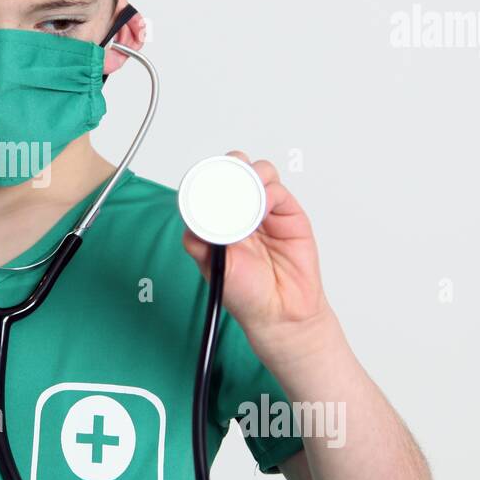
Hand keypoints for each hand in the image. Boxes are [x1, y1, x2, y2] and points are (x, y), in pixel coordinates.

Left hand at [181, 151, 332, 353]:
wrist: (281, 313)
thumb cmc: (245, 292)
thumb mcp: (211, 265)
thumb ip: (200, 239)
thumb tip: (192, 216)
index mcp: (217, 220)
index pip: (210, 187)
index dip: (208, 177)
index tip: (207, 179)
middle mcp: (240, 212)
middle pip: (235, 172)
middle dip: (231, 166)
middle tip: (229, 173)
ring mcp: (264, 211)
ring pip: (258, 175)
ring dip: (252, 174)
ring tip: (248, 190)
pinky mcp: (288, 215)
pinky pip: (278, 192)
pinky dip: (270, 190)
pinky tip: (264, 204)